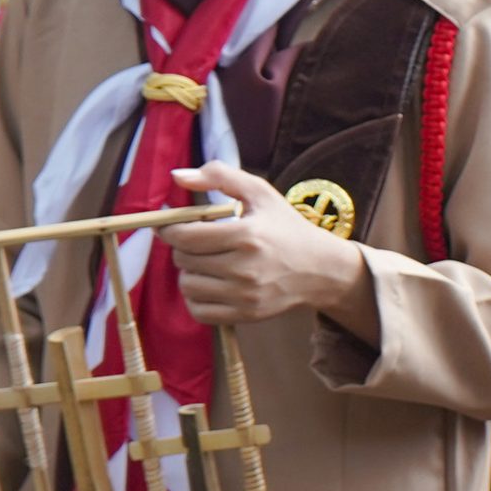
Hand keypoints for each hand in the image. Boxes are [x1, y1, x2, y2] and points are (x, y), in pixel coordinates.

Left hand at [163, 162, 366, 329]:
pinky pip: (198, 311)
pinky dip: (195, 298)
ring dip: (189, 272)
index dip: (169, 228)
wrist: (321, 270)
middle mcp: (244, 268)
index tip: (169, 224)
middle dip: (183, 248)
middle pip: (183, 260)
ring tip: (205, 262)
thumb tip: (177, 176)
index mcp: (247, 235)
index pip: (186, 236)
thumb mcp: (261, 193)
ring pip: (187, 286)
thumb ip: (220, 175)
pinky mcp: (245, 315)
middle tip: (196, 240)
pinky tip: (209, 283)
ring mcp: (244, 295)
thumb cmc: (287, 228)